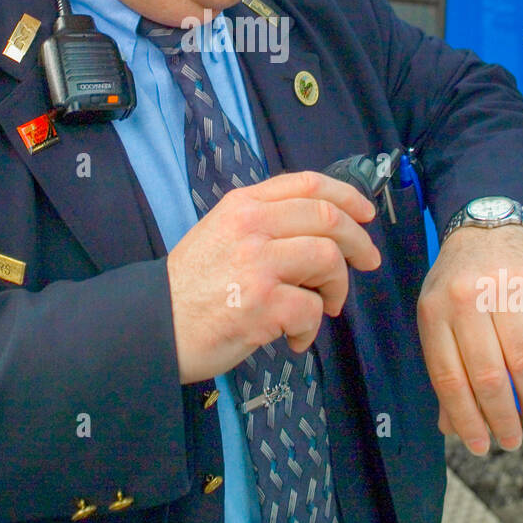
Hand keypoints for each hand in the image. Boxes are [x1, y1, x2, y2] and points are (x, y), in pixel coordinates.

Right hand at [167, 170, 380, 383]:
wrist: (154, 324)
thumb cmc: (191, 285)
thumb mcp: (221, 233)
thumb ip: (264, 223)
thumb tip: (322, 232)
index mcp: (243, 205)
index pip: (307, 184)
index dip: (346, 196)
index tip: (365, 214)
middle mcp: (251, 226)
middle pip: (328, 217)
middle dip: (358, 241)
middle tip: (367, 262)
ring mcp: (257, 264)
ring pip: (328, 258)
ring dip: (337, 287)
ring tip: (324, 307)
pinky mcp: (262, 304)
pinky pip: (311, 309)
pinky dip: (311, 329)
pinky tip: (294, 338)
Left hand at [417, 225, 522, 453]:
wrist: (487, 226)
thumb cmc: (458, 283)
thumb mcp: (437, 316)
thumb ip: (444, 367)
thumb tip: (451, 426)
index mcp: (434, 313)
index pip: (449, 378)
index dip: (466, 418)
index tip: (481, 445)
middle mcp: (467, 300)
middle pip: (488, 374)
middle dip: (502, 417)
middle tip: (512, 440)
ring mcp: (504, 289)